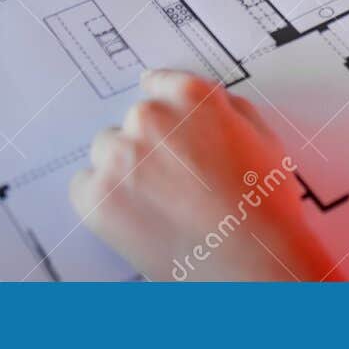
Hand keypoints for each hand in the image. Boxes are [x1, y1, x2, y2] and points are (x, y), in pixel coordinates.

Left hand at [69, 69, 337, 280]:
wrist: (251, 266)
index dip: (167, 111)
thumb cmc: (264, 207)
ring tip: (157, 201)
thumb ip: (225, 109)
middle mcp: (150, 118)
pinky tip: (134, 216)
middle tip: (174, 177)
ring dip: (124, 167)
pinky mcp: (97, 197)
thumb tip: (201, 103)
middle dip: (150, 142)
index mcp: (190, 97)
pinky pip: (83, 185)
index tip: (168, 128)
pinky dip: (101, 198)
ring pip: (107, 150)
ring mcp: (120, 158)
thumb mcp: (262, 138)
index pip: (158, 83)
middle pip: (134, 120)